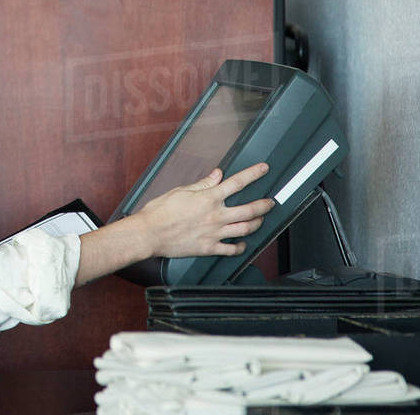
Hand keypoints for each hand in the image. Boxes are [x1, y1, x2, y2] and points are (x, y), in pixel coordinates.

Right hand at [136, 164, 274, 257]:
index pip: (237, 183)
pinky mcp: (209, 248)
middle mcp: (216, 216)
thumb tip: (217, 175)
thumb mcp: (181, 191)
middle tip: (270, 202)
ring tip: (261, 220)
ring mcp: (214, 233)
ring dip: (257, 224)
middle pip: (250, 210)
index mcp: (208, 198)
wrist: (149, 233)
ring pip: (246, 229)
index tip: (263, 169)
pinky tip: (243, 244)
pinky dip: (241, 247)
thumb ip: (202, 183)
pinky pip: (231, 249)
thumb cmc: (160, 211)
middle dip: (264, 205)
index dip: (253, 174)